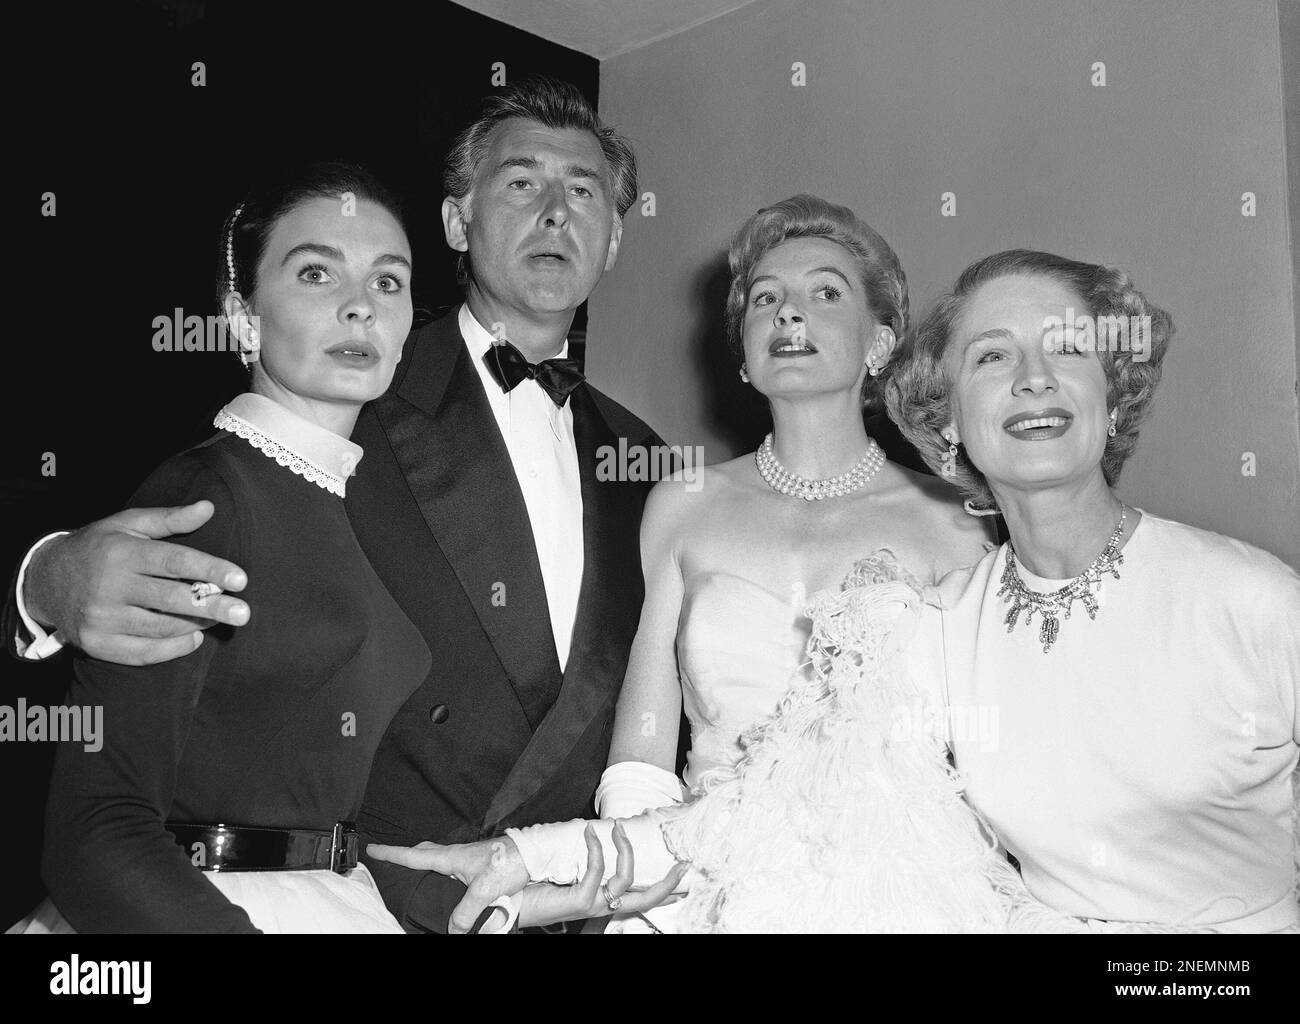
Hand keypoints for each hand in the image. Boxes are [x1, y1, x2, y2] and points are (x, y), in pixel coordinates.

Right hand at [24, 502, 249, 664]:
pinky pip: (142, 653)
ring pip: (160, 627)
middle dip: (212, 607)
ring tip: (220, 620)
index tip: (240, 579)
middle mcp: (110, 586)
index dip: (210, 570)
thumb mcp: (128, 525)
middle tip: (243, 613)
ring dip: (196, 625)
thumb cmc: (99, 548)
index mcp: (122, 553)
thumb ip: (169, 519)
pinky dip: (173, 649)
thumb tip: (208, 507)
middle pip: (172, 599)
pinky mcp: (96, 643)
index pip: (175, 562)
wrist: (45, 580)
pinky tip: (194, 638)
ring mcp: (101, 618)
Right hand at [366, 836, 529, 933]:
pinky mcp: (477, 863)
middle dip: (404, 855)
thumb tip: (453, 931)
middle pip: (423, 852)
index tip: (372, 849)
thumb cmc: (509, 862)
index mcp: (451, 857)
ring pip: (437, 856)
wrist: (534, 852)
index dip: (391, 854)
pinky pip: (450, 864)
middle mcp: (456, 854)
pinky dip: (440, 869)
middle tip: (389, 859)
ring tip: (414, 871)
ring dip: (423, 861)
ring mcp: (466, 857)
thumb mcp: (484, 891)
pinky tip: (446, 881)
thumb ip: (465, 912)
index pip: (414, 856)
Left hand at [518, 821, 687, 928]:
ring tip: (617, 828)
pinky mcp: (579, 901)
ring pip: (626, 879)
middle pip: (647, 898)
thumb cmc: (537, 886)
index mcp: (604, 901)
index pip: (642, 897)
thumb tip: (599, 836)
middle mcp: (603, 906)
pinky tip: (591, 833)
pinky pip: (597, 870)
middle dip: (668, 882)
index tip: (682, 871)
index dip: (665, 888)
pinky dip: (596, 848)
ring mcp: (593, 905)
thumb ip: (586, 863)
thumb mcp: (568, 874)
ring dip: (625, 849)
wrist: (511, 902)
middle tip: (682, 864)